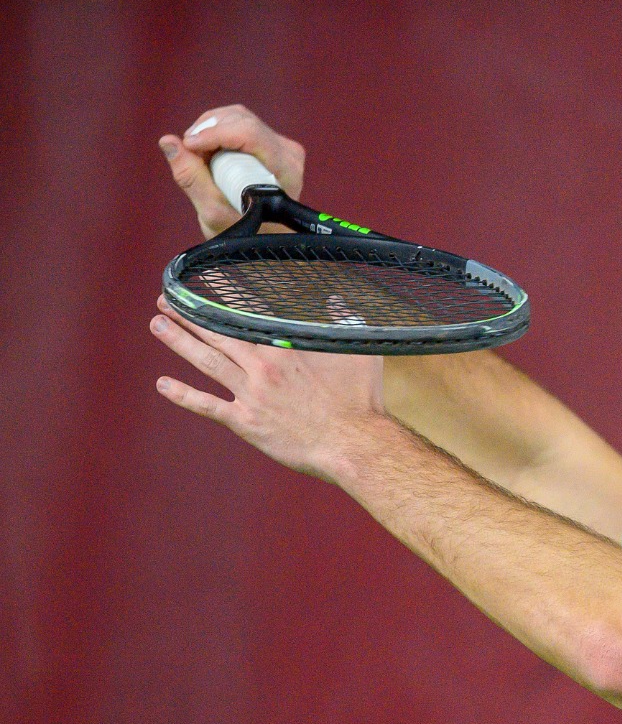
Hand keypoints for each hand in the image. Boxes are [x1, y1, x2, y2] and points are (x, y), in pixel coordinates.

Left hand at [150, 295, 387, 479]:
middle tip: (166, 299)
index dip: (222, 294)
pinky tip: (162, 385)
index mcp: (284, 348)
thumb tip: (338, 298)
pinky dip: (184, 395)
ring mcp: (251, 395)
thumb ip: (344, 321)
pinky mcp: (246, 423)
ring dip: (179, 341)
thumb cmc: (361, 399)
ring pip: (206, 361)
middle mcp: (261, 367)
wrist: (354, 444)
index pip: (245, 313)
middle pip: (216, 333)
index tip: (204, 278)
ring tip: (158, 324)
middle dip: (189, 313)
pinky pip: (208, 406)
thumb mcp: (358, 352)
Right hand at [159, 105, 306, 236]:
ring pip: (236, 116)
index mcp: (283, 169)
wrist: (263, 237)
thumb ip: (191, 177)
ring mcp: (281, 145)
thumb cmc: (243, 232)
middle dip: (207, 132)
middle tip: (189, 153)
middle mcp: (288, 152)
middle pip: (240, 119)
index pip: (249, 133)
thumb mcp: (213, 212)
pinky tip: (206, 151)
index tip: (188, 145)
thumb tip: (167, 141)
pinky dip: (215, 132)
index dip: (213, 134)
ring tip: (197, 154)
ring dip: (209, 130)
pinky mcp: (270, 141)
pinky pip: (237, 122)